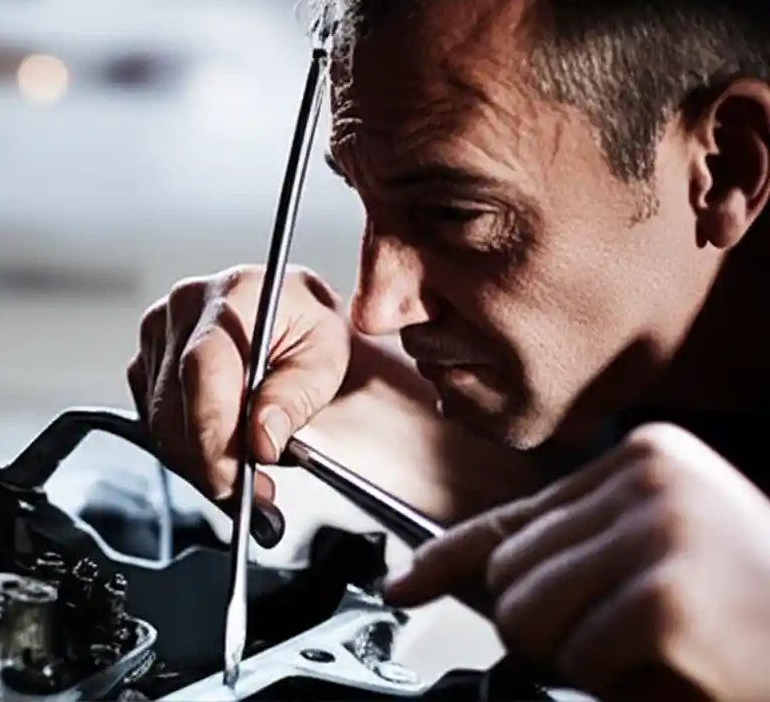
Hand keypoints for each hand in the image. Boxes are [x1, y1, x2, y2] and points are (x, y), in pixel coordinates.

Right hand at [127, 264, 349, 509]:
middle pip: (174, 404)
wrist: (294, 316)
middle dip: (211, 461)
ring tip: (243, 469)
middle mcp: (184, 306)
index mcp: (234, 292)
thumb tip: (261, 440)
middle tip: (252, 492)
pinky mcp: (145, 360)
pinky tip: (220, 446)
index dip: (213, 431)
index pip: (202, 367)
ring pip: (159, 421)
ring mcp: (156, 332)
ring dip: (199, 459)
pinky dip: (184, 447)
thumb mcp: (326, 358)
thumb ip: (294, 398)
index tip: (235, 477)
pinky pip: (151, 421)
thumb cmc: (311, 330)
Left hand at [384, 422, 769, 700]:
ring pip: (528, 616)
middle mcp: (649, 480)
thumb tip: (464, 578)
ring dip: (576, 658)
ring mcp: (661, 533)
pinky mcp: (669, 598)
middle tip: (620, 641)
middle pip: (512, 572)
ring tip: (650, 650)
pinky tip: (678, 665)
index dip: (448, 559)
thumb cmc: (754, 604)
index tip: (403, 584)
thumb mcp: (658, 555)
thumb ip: (574, 551)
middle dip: (544, 628)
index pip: (515, 515)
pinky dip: (616, 683)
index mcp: (644, 459)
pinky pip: (580, 659)